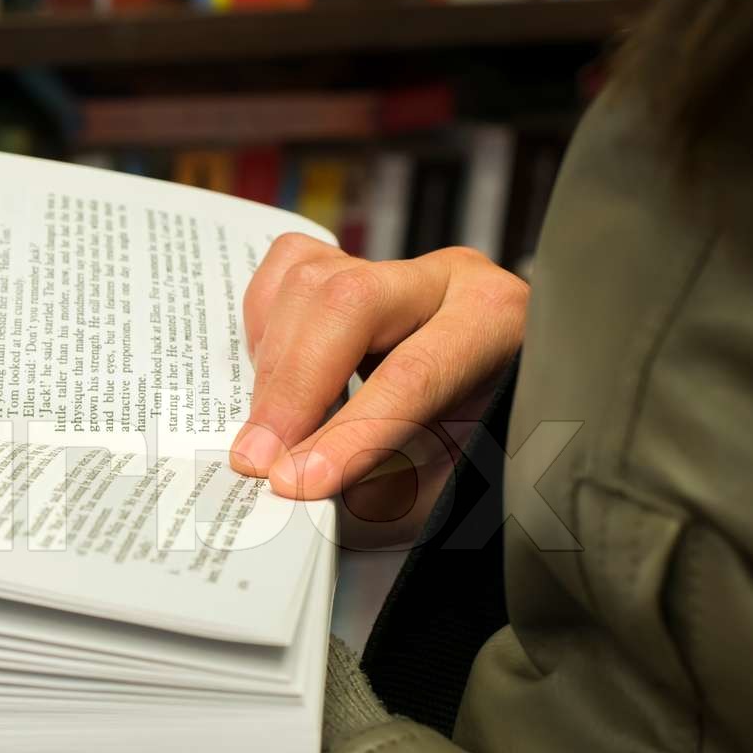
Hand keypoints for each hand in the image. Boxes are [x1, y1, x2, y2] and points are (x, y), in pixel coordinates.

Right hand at [231, 235, 527, 502]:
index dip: (350, 430)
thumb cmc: (475, 446)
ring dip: (273, 367)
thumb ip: (385, 488)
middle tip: (259, 460)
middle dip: (293, 391)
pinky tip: (273, 378)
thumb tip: (305, 487)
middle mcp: (443, 280)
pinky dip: (264, 327)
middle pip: (349, 303)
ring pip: (308, 282)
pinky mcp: (345, 264)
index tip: (298, 480)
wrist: (484, 411)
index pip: (414, 371)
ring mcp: (389, 266)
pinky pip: (284, 269)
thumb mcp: (449, 483)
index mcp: (493, 323)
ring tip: (269, 432)